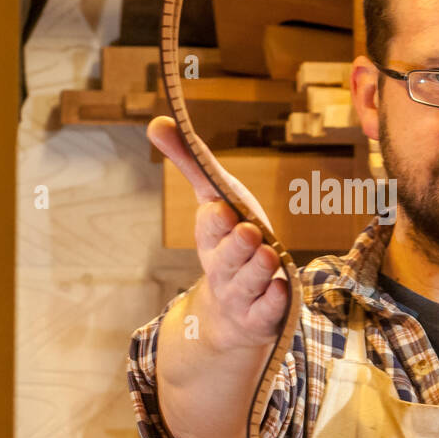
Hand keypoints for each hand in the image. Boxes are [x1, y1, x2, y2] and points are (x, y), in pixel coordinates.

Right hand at [147, 115, 286, 348]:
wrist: (234, 314)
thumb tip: (157, 121)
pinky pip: (267, 310)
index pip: (210, 229)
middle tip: (248, 231)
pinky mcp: (263, 317)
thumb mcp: (215, 202)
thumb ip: (193, 165)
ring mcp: (243, 295)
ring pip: (249, 283)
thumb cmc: (230, 245)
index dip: (215, 222)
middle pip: (228, 257)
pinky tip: (281, 288)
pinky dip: (274, 300)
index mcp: (210, 239)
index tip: (220, 209)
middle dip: (237, 244)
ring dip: (258, 269)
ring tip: (267, 255)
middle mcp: (223, 269)